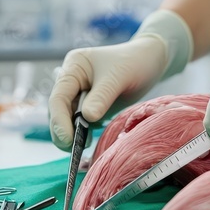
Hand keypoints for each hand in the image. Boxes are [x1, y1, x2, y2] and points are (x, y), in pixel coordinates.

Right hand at [48, 10, 193, 150]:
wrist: (151, 60)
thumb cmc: (135, 63)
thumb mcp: (119, 78)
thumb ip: (101, 97)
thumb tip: (87, 118)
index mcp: (74, 66)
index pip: (59, 96)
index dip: (59, 119)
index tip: (67, 140)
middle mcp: (72, 78)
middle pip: (59, 109)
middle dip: (63, 129)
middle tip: (72, 149)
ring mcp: (79, 91)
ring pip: (67, 117)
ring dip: (72, 132)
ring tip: (82, 146)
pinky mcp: (89, 103)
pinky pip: (80, 120)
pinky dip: (82, 132)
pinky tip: (89, 141)